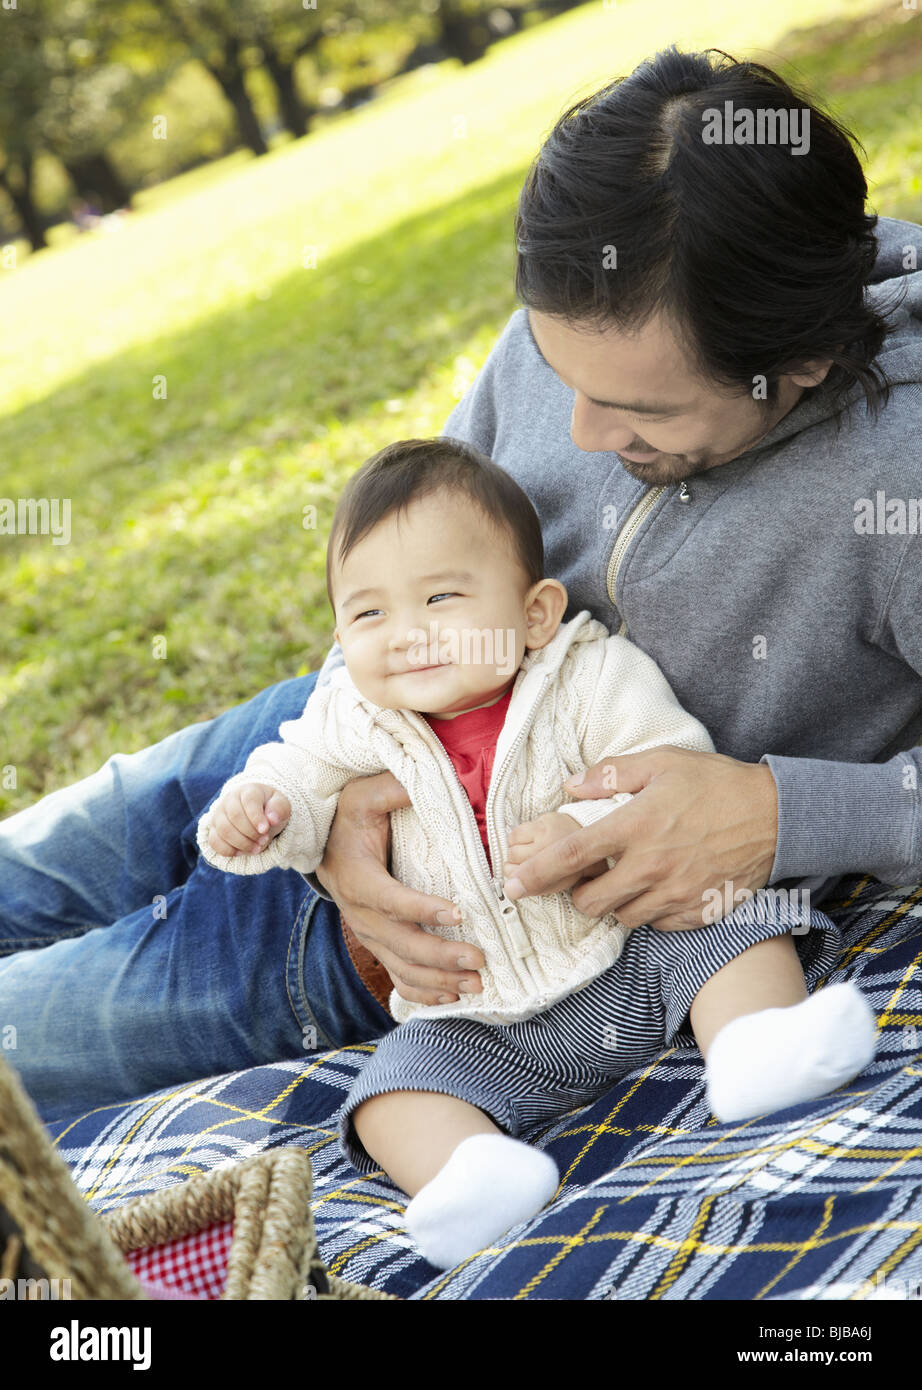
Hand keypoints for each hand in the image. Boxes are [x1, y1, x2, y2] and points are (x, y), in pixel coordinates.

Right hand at [207, 782, 290, 856]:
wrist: (259, 814)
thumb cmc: (270, 809)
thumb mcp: (281, 806)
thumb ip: (279, 809)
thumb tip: (272, 819)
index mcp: (248, 791)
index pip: (249, 801)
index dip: (256, 817)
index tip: (265, 829)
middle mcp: (230, 800)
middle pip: (235, 817)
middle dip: (251, 833)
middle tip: (264, 840)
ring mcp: (219, 814)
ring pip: (224, 830)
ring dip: (242, 843)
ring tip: (257, 848)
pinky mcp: (214, 829)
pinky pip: (215, 842)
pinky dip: (229, 850)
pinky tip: (242, 852)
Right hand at [315, 771, 484, 1005]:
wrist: (324, 846)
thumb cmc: (350, 818)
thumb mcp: (365, 796)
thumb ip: (393, 788)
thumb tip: (432, 781)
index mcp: (359, 879)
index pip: (392, 900)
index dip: (422, 909)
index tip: (458, 913)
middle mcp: (361, 914)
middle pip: (402, 943)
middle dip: (441, 955)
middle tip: (478, 958)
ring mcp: (369, 934)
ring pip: (402, 966)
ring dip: (439, 980)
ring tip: (476, 983)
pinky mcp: (377, 944)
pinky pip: (397, 977)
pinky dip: (423, 992)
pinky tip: (452, 997)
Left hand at [502, 747, 777, 930]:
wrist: (777, 816)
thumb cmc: (716, 784)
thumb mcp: (662, 763)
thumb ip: (611, 774)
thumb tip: (571, 785)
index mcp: (635, 827)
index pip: (570, 857)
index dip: (535, 875)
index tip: (513, 885)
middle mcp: (650, 867)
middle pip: (589, 902)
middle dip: (578, 894)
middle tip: (586, 877)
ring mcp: (674, 894)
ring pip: (622, 918)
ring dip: (614, 904)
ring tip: (625, 879)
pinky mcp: (696, 912)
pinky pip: (657, 925)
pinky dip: (649, 912)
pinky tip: (657, 889)